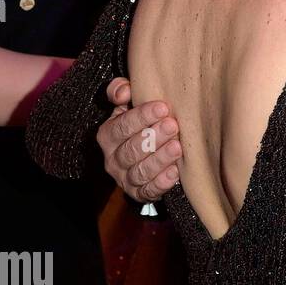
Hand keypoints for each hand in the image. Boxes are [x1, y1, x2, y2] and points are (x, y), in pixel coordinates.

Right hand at [97, 77, 181, 201]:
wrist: (142, 156)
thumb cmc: (139, 125)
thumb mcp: (127, 107)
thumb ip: (121, 92)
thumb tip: (124, 90)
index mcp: (108, 135)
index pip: (121, 126)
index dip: (141, 116)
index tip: (163, 107)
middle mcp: (112, 159)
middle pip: (131, 150)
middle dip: (153, 137)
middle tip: (173, 126)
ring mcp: (124, 178)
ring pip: (140, 171)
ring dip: (159, 159)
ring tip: (177, 147)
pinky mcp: (139, 193)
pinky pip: (149, 191)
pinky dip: (162, 183)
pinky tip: (175, 172)